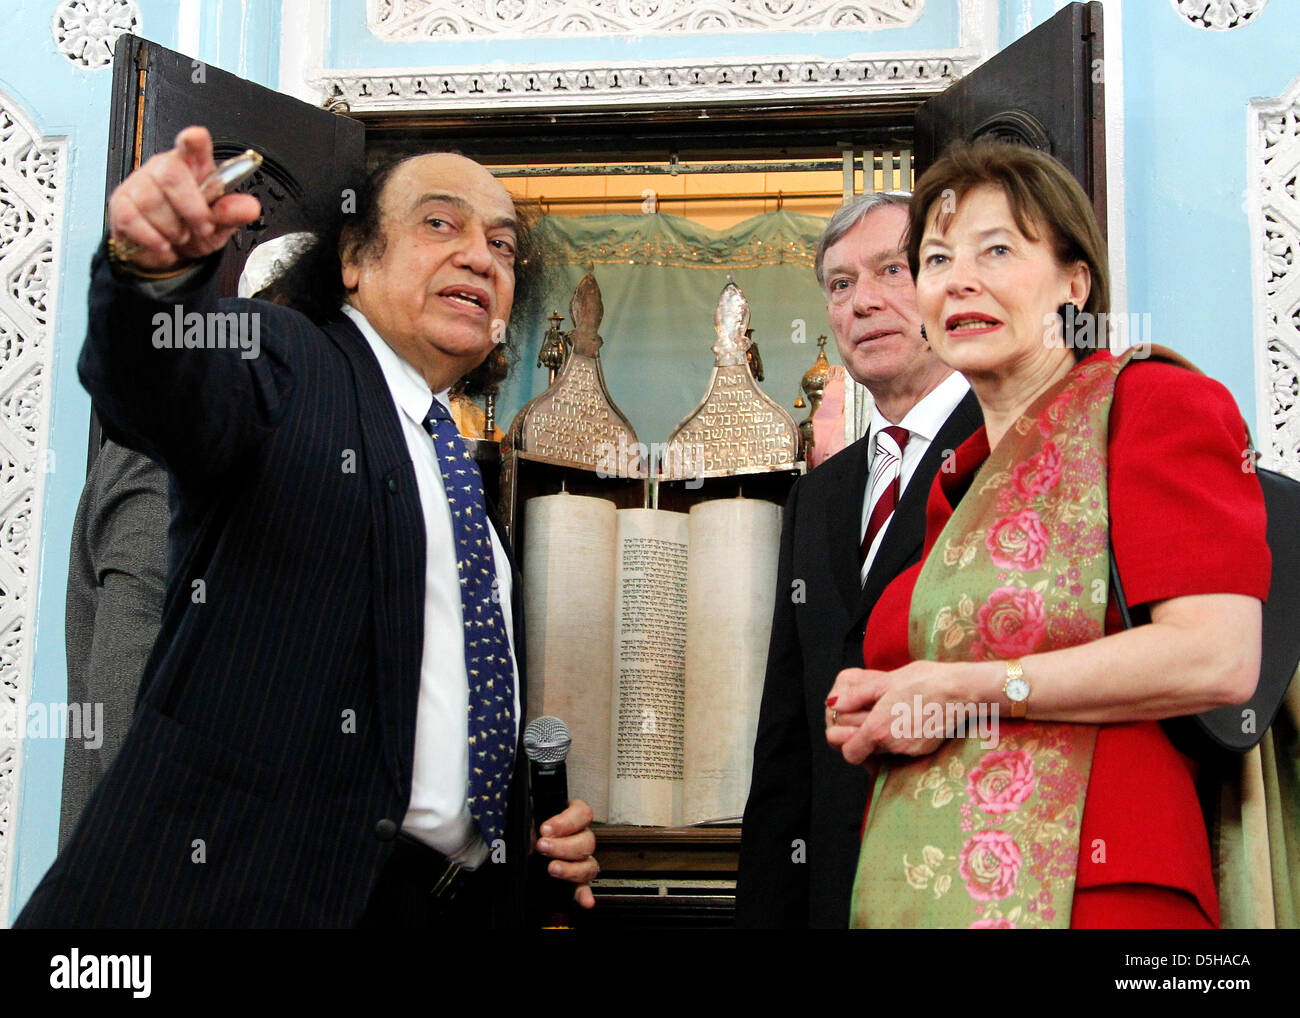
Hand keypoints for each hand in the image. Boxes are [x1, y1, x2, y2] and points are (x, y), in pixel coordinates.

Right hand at [107, 126, 260, 271]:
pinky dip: (153, 240)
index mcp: (194, 167)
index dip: (193, 140)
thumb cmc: (193, 227)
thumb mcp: (219, 225)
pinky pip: (133, 219)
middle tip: (202, 228)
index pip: (193, 145)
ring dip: (172, 230)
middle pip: (172, 177)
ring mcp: (139, 183)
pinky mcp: (121, 202)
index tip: (195, 137)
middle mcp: (164, 168)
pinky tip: (163, 244)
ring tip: (180, 236)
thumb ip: (232, 214)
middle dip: (191, 211)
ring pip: (151, 202)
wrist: (167, 251)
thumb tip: (251, 207)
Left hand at [535, 799, 598, 908]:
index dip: (566, 822)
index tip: (545, 829)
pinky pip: (584, 888)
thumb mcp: (527, 818)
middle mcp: (579, 838)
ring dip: (571, 869)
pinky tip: (585, 901)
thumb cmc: (525, 830)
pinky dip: (585, 895)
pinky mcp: (573, 882)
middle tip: (542, 846)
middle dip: (563, 845)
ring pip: (589, 865)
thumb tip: (530, 830)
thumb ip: (530, 819)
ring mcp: (579, 861)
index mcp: (570, 817)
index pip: (582, 814)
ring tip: (552, 869)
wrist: (513, 852)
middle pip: (588, 841)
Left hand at [826, 661, 966, 763]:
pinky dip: (901, 738)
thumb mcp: (886, 681)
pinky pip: (903, 749)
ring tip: (894, 712)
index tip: (852, 729)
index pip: (850, 754)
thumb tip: (834, 704)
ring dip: (884, 737)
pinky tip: (909, 718)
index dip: (847, 743)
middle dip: (865, 736)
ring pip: (885, 750)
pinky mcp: (924, 750)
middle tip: (874, 713)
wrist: (961, 690)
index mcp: (879, 728)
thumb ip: (857, 696)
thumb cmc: (923, 680)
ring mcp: (910, 750)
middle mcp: (893, 745)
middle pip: (867, 751)